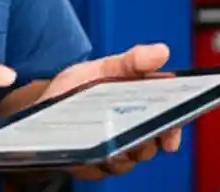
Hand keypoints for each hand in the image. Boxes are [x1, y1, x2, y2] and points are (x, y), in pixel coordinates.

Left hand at [42, 44, 183, 180]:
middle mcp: (134, 128)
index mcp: (141, 102)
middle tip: (146, 132)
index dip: (176, 122)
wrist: (42, 107)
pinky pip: (107, 168)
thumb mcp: (103, 67)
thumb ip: (132, 61)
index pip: (170, 113)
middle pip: (154, 140)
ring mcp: (117, 148)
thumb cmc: (77, 86)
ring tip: (120, 141)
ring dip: (128, 150)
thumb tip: (162, 52)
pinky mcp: (98, 164)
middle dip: (152, 137)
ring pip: (133, 157)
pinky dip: (104, 160)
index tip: (174, 124)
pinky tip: (98, 151)